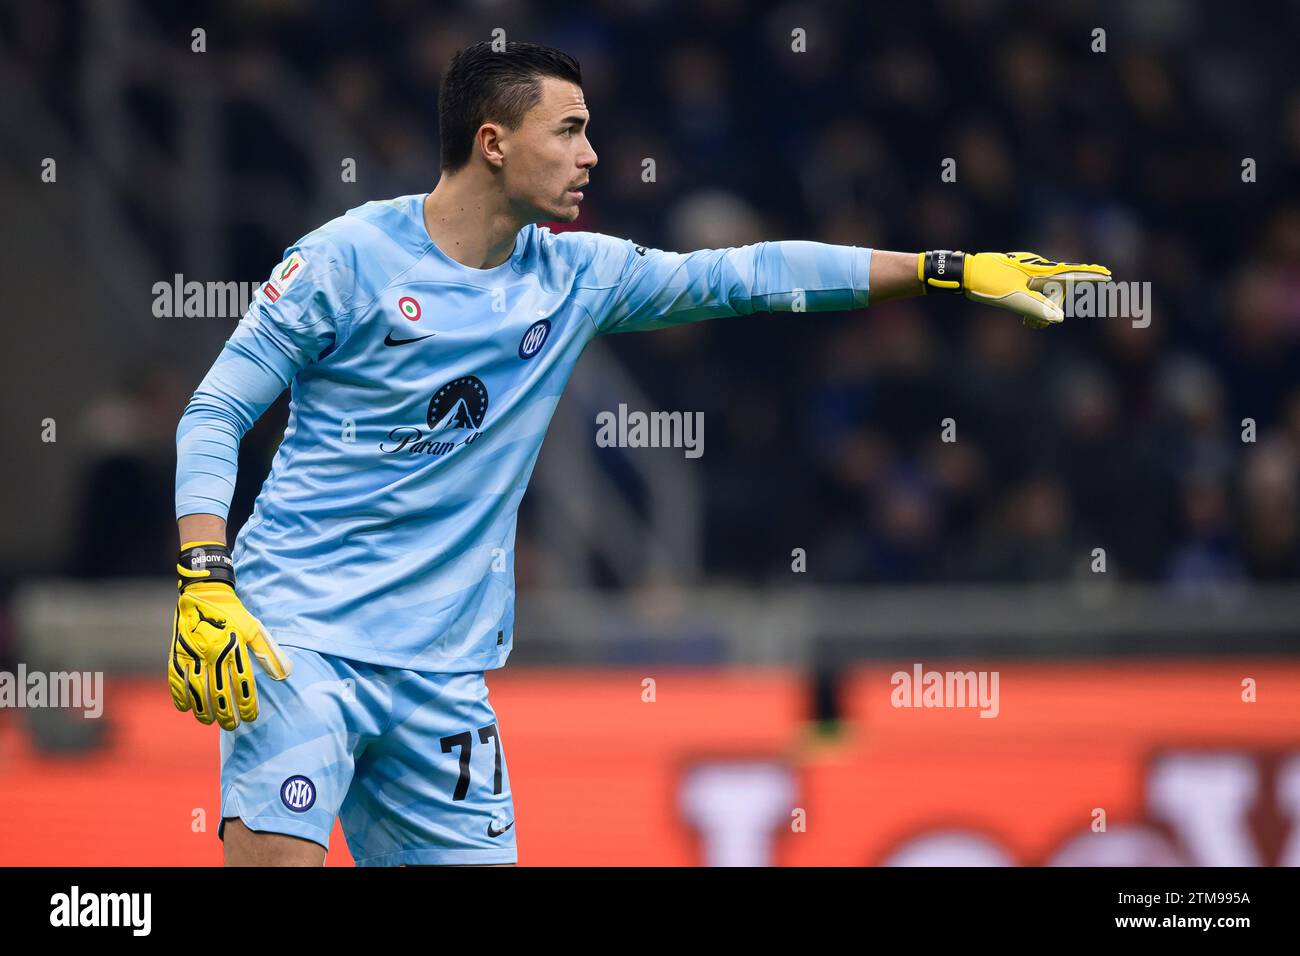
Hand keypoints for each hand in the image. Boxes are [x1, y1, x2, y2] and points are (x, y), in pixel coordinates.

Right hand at [169, 544, 290, 729]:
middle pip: (219, 691)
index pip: (242, 682)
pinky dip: (179, 695)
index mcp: (234, 647)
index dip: (247, 703)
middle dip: (225, 713)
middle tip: (231, 726)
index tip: (251, 717)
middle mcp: (213, 653)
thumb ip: (268, 652)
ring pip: (196, 689)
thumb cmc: (233, 612)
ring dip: (202, 708)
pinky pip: (176, 678)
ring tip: (209, 722)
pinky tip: (185, 708)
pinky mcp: (177, 652)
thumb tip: (285, 673)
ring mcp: (192, 653)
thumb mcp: (254, 628)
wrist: (203, 592)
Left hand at [919, 251, 1111, 327]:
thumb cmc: (989, 284)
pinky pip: (1034, 293)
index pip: (1070, 273)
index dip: (1089, 275)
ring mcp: (1027, 272)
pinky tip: (1026, 322)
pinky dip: (1034, 307)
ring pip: (1046, 294)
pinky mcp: (1018, 277)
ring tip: (1030, 326)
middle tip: (1036, 326)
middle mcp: (1036, 269)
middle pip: (1057, 290)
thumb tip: (1059, 319)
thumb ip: (1037, 309)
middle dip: (1052, 309)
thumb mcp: (1013, 299)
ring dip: (1041, 311)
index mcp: (1039, 271)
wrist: (966, 273)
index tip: (1108, 273)